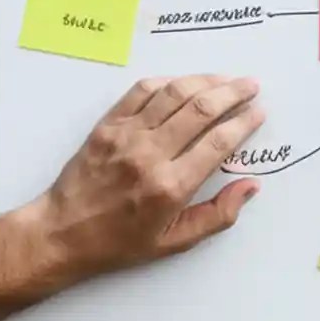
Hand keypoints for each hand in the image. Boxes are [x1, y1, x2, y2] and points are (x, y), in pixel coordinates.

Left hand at [23, 74, 264, 281]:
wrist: (61, 233)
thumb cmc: (119, 242)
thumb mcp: (174, 242)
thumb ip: (217, 215)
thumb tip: (250, 187)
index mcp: (169, 187)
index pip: (217, 143)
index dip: (243, 124)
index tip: (258, 113)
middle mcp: (149, 155)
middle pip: (201, 110)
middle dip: (232, 93)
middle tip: (251, 85)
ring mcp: (126, 135)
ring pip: (174, 94)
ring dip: (205, 81)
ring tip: (225, 78)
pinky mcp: (108, 125)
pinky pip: (142, 91)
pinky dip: (167, 82)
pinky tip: (184, 82)